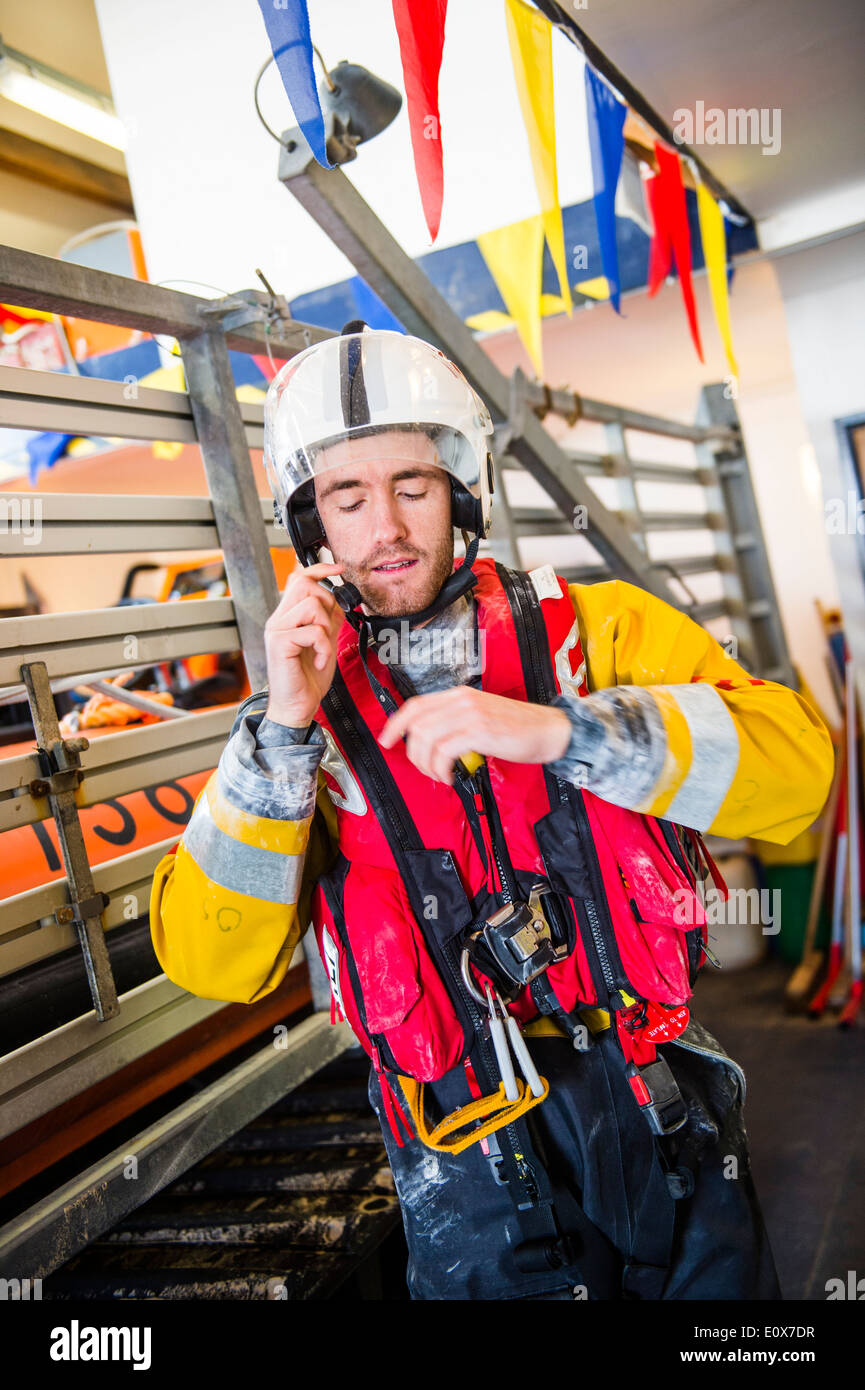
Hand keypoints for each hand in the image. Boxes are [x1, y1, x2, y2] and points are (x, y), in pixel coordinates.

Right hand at [264, 561, 345, 726]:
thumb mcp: (324, 642)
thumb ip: (329, 620)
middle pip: (304, 585)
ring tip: (322, 649)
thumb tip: (340, 599)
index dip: (319, 568)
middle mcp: (278, 620)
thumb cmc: (307, 678)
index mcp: (288, 617)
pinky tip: (320, 661)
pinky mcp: (279, 643)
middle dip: (326, 603)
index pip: (298, 579)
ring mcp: (277, 630)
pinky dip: (324, 647)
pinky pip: (312, 631)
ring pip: (311, 606)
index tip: (339, 568)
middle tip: (328, 629)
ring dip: (326, 628)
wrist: (296, 707)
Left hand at [376, 686, 571, 784]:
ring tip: (440, 774)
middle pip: (416, 724)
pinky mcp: (479, 731)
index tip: (386, 740)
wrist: (549, 730)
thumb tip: (431, 742)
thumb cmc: (519, 729)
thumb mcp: (482, 717)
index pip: (416, 704)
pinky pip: (444, 751)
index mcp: (460, 695)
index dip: (395, 723)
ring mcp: (470, 714)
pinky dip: (440, 768)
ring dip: (427, 764)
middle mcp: (462, 700)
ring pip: (426, 737)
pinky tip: (450, 775)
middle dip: (413, 753)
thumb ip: (457, 723)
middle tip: (426, 769)